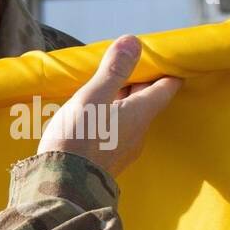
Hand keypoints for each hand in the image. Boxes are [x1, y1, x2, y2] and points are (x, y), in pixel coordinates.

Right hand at [38, 34, 181, 176]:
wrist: (61, 188)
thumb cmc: (78, 139)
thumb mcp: (93, 97)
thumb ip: (113, 70)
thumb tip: (133, 41)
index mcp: (140, 114)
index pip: (166, 87)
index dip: (168, 70)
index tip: (165, 57)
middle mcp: (139, 132)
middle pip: (147, 101)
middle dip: (140, 81)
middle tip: (127, 64)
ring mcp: (125, 148)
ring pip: (130, 116)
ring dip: (123, 99)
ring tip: (106, 86)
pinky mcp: (109, 159)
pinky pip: (116, 130)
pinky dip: (111, 116)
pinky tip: (94, 113)